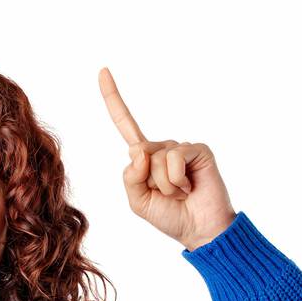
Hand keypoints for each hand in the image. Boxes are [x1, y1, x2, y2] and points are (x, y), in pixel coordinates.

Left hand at [98, 67, 235, 250]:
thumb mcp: (138, 201)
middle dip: (149, 181)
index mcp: (144, 158)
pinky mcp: (198, 150)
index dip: (113, 99)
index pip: (125, 124)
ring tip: (181, 193)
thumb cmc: (170, 216)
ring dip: (165, 184)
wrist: (200, 229)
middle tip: (168, 196)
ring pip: (156, 158)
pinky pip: (174, 158)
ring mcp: (180, 148)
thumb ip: (130, 177)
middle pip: (139, 154)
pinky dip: (177, 179)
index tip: (102, 71)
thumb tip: (138, 150)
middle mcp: (161, 148)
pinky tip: (190, 187)